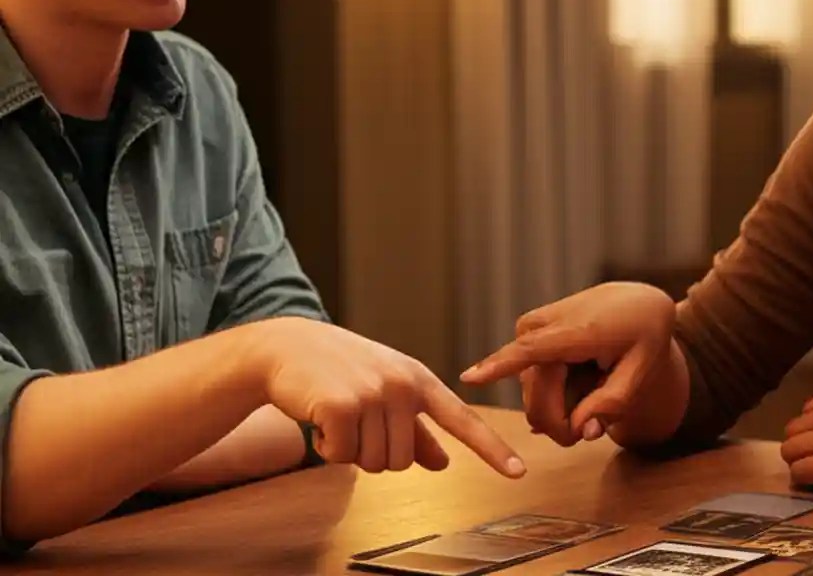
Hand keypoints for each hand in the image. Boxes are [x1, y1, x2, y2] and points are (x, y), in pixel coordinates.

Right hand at [245, 317, 524, 477]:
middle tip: (354, 422)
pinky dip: (327, 448)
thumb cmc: (340, 371)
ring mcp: (373, 393)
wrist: (287, 346)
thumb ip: (415, 429)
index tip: (519, 472)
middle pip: (402, 461)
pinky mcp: (341, 405)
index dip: (492, 450)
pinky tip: (318, 419)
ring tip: (337, 416)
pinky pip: (342, 457)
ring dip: (349, 451)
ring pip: (374, 463)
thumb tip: (441, 463)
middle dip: (373, 454)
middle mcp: (402, 386)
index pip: (463, 420)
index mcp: (419, 381)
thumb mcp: (384, 391)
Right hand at [460, 282, 675, 446]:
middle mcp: (546, 324)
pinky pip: (529, 374)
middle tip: (589, 431)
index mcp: (577, 330)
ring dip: (557, 405)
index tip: (468, 378)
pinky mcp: (528, 328)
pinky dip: (551, 389)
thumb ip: (613, 403)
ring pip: (529, 387)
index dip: (499, 366)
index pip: (531, 350)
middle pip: (534, 392)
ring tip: (593, 391)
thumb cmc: (645, 334)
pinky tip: (577, 382)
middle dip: (558, 422)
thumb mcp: (643, 370)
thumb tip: (582, 432)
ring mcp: (533, 325)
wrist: (637, 301)